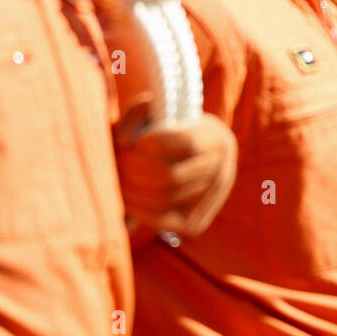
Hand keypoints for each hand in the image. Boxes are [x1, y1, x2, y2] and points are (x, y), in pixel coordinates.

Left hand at [115, 99, 237, 237]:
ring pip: (164, 199)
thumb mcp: (153, 111)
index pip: (187, 143)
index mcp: (216, 139)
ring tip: (115, 177)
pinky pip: (161, 219)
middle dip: (134, 169)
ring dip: (130, 189)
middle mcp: (221, 171)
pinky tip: (123, 196)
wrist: (185, 160)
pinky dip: (136, 208)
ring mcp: (210, 201)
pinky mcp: (194, 224)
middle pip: (171, 176)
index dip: (152, 142)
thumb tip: (125, 140)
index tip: (131, 140)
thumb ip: (136, 117)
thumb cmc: (164, 130)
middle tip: (115, 163)